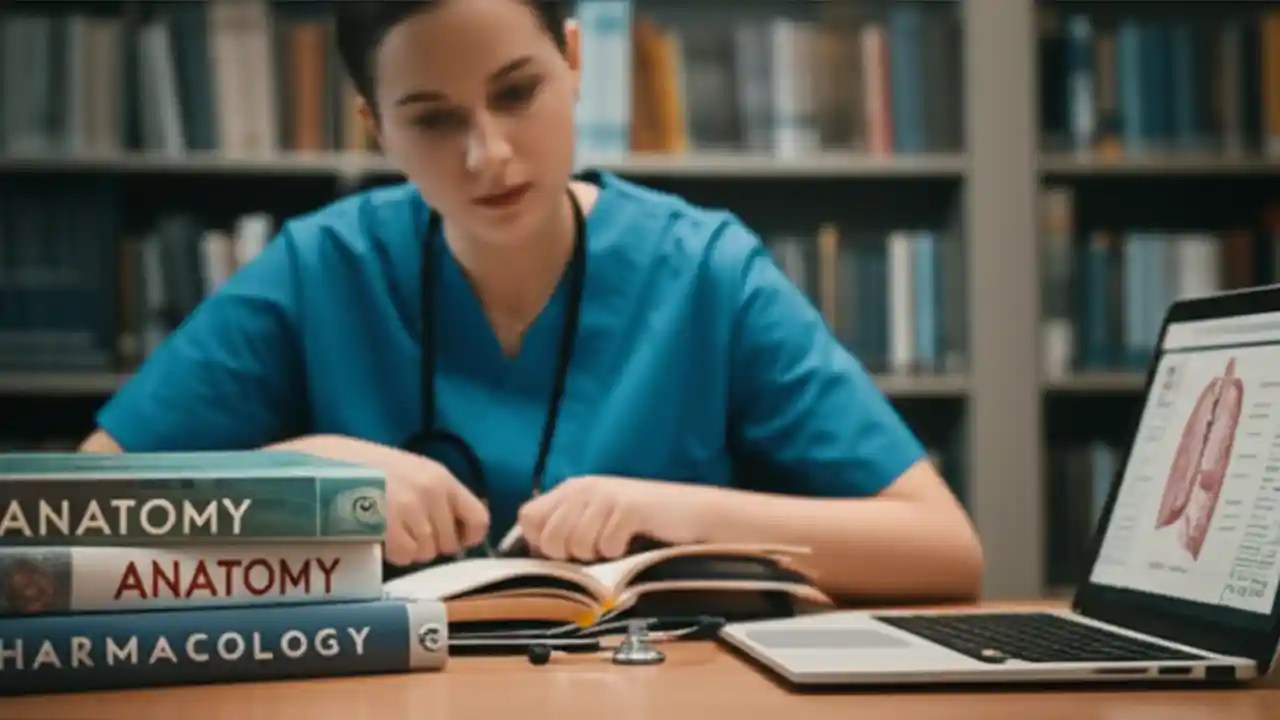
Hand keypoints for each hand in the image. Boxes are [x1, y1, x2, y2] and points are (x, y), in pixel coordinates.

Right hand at [270, 434, 489, 564]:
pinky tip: (380, 535)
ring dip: (410, 548)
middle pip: (449, 543)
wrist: (327, 463)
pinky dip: (395, 554)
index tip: (456, 540)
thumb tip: (462, 532)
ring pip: (427, 552)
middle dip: (430, 543)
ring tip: (388, 526)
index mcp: (441, 477)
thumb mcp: (412, 472)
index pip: (479, 519)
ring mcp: (411, 509)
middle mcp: (432, 492)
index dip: (468, 536)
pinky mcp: (391, 526)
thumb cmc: (369, 469)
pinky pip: (407, 557)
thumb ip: (438, 496)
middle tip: (405, 528)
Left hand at [516, 476, 706, 561]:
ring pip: (576, 544)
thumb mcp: (597, 518)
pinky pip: (606, 546)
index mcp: (573, 488)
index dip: (539, 541)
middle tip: (593, 553)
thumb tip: (535, 551)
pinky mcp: (629, 508)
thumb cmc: (643, 523)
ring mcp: (607, 496)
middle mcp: (585, 487)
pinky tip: (631, 542)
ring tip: (615, 546)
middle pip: (549, 535)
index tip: (562, 552)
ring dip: (596, 556)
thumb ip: (567, 526)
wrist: (691, 513)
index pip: (528, 516)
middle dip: (567, 556)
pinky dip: (618, 554)